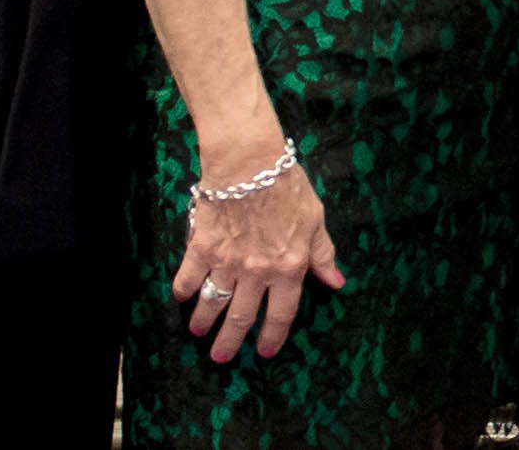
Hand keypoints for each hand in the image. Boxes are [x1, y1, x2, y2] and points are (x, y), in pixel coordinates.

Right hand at [173, 146, 346, 362]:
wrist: (250, 161)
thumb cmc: (287, 186)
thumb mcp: (315, 220)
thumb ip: (322, 254)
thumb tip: (336, 282)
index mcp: (289, 267)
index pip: (282, 313)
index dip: (273, 337)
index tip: (265, 352)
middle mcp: (258, 272)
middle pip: (242, 317)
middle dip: (230, 342)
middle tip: (221, 357)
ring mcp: (228, 262)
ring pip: (213, 303)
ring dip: (204, 321)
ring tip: (198, 332)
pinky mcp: (203, 248)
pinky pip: (189, 278)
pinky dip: (183, 290)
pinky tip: (181, 297)